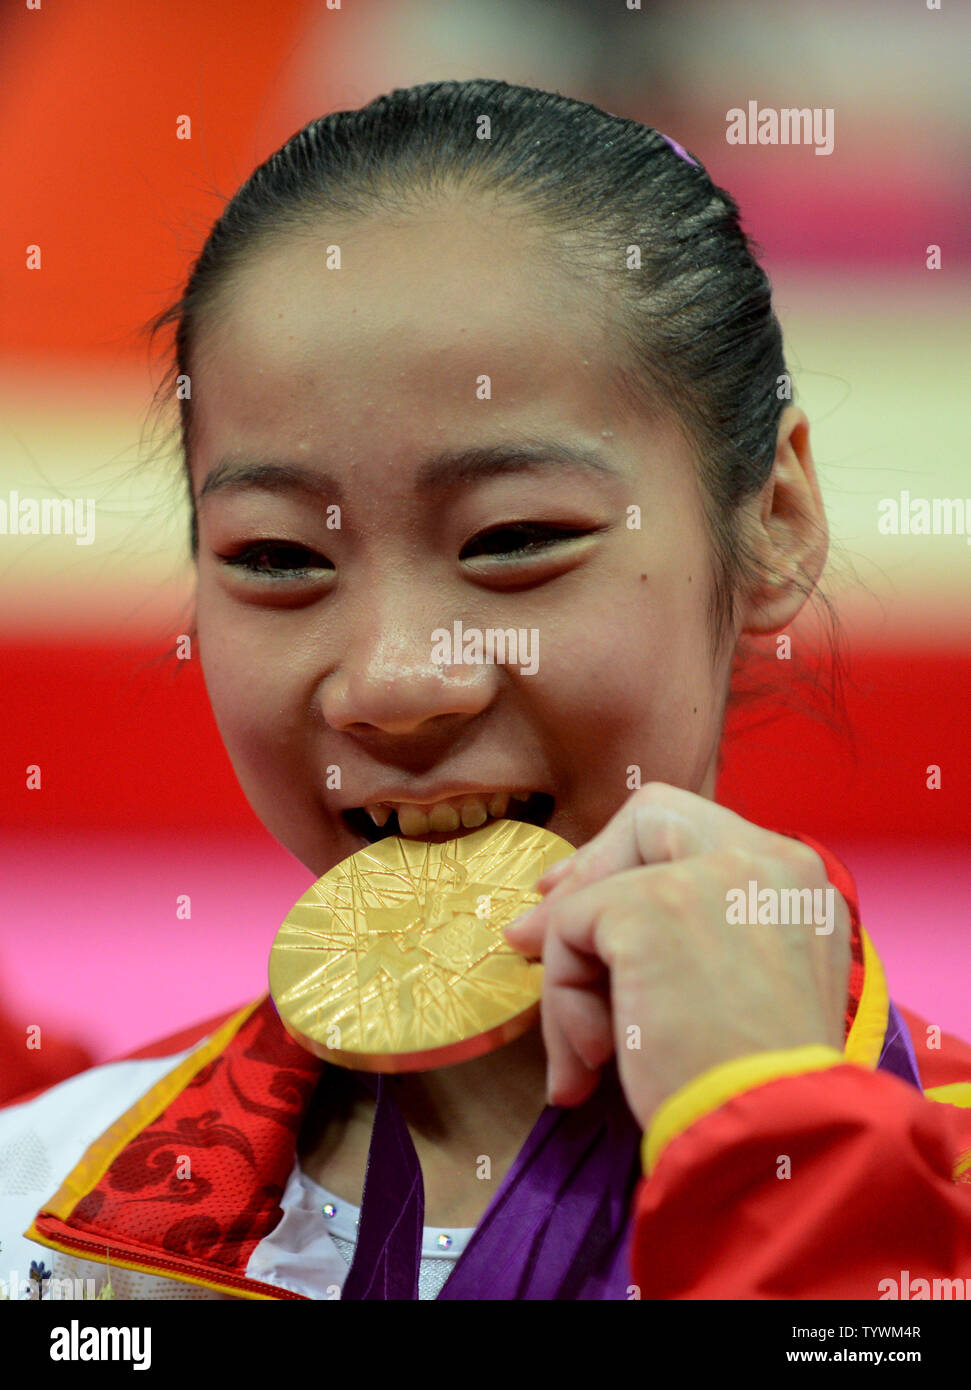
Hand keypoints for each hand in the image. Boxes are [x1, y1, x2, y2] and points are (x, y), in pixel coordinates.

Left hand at [503, 783, 850, 1130]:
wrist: (777, 1134)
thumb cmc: (759, 1088)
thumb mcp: (742, 988)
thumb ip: (686, 936)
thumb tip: (551, 916)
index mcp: (797, 880)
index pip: (695, 830)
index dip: (628, 856)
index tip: (583, 901)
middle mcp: (762, 858)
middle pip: (649, 815)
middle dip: (588, 873)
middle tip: (534, 934)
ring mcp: (703, 875)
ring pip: (598, 893)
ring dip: (574, 979)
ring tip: (589, 1056)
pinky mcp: (648, 906)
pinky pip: (569, 931)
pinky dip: (564, 998)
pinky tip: (595, 1056)